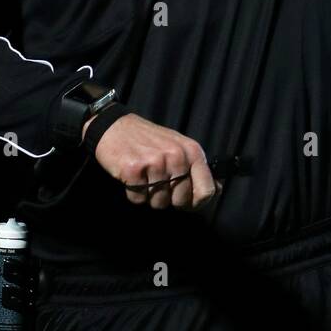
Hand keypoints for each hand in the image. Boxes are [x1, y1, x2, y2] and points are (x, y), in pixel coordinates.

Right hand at [88, 111, 222, 210]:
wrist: (115, 127)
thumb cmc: (149, 140)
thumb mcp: (179, 147)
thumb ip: (197, 169)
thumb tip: (216, 191)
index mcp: (192, 151)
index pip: (207, 190)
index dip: (197, 203)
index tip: (186, 202)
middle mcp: (176, 155)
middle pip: (180, 201)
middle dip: (168, 198)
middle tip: (157, 180)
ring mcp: (155, 162)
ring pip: (159, 202)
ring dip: (149, 195)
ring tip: (144, 175)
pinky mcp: (134, 170)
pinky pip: (138, 200)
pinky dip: (133, 193)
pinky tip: (132, 176)